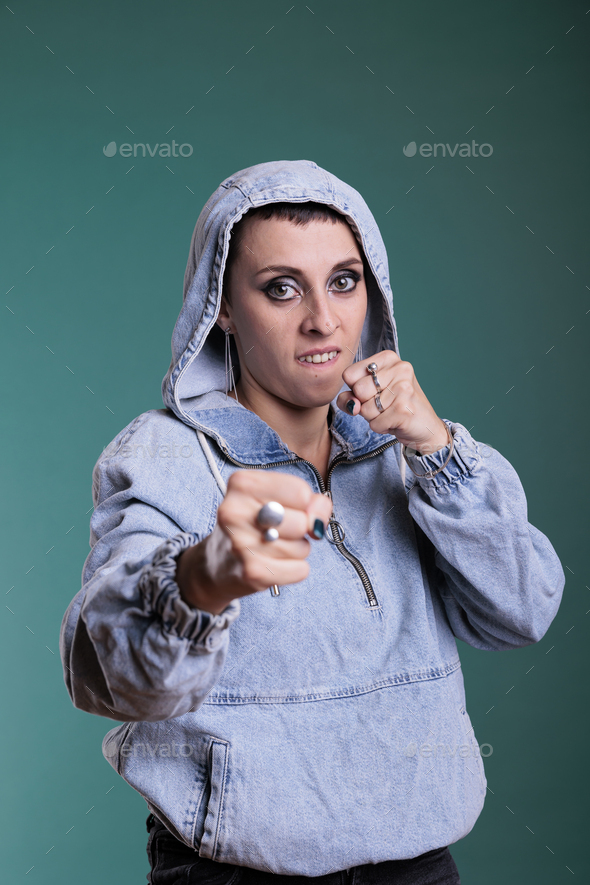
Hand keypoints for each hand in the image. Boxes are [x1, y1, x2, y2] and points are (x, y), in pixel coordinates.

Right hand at [176, 470, 332, 613]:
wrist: (216, 565)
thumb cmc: (252, 525)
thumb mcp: (274, 499)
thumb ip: (307, 499)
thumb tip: (318, 519)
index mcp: (242, 484)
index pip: (300, 492)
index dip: (304, 504)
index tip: (288, 509)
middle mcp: (236, 511)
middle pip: (302, 522)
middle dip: (299, 530)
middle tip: (275, 532)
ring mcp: (242, 544)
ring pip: (303, 548)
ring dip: (295, 551)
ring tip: (270, 548)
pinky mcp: (251, 572)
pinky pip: (300, 570)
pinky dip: (294, 570)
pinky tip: (273, 565)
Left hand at [336, 350, 448, 453]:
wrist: (425, 426)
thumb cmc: (393, 407)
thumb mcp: (369, 395)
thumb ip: (349, 397)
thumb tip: (353, 405)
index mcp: (388, 358)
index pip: (349, 374)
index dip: (355, 389)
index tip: (374, 392)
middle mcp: (399, 368)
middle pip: (357, 391)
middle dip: (365, 404)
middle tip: (384, 405)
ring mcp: (403, 388)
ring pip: (365, 409)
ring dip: (374, 417)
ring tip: (391, 412)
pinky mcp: (404, 409)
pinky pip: (374, 423)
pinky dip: (381, 427)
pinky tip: (395, 421)